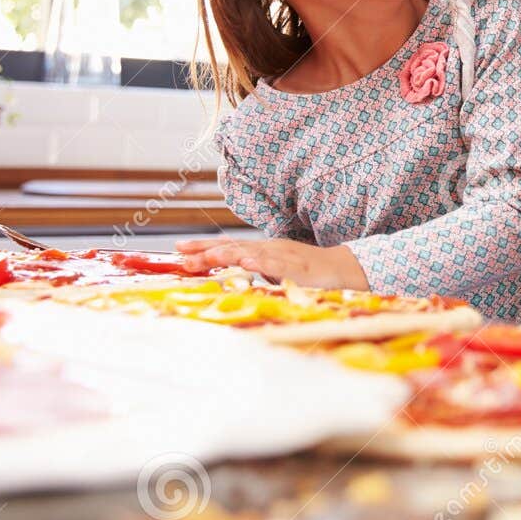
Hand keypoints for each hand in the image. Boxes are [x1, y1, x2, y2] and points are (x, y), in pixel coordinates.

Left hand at [175, 237, 369, 290]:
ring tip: (208, 257)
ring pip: (252, 253)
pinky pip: (279, 266)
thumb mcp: (275, 269)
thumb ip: (255, 270)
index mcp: (262, 250)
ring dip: (229, 254)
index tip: (178, 249)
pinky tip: (249, 263)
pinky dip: (263, 263)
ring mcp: (284, 256)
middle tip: (182, 255)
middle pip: (233, 247)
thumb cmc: (308, 271)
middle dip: (207, 252)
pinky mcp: (299, 268)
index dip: (203, 247)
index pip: (228, 246)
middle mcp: (269, 248)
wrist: (342, 268)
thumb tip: (231, 274)